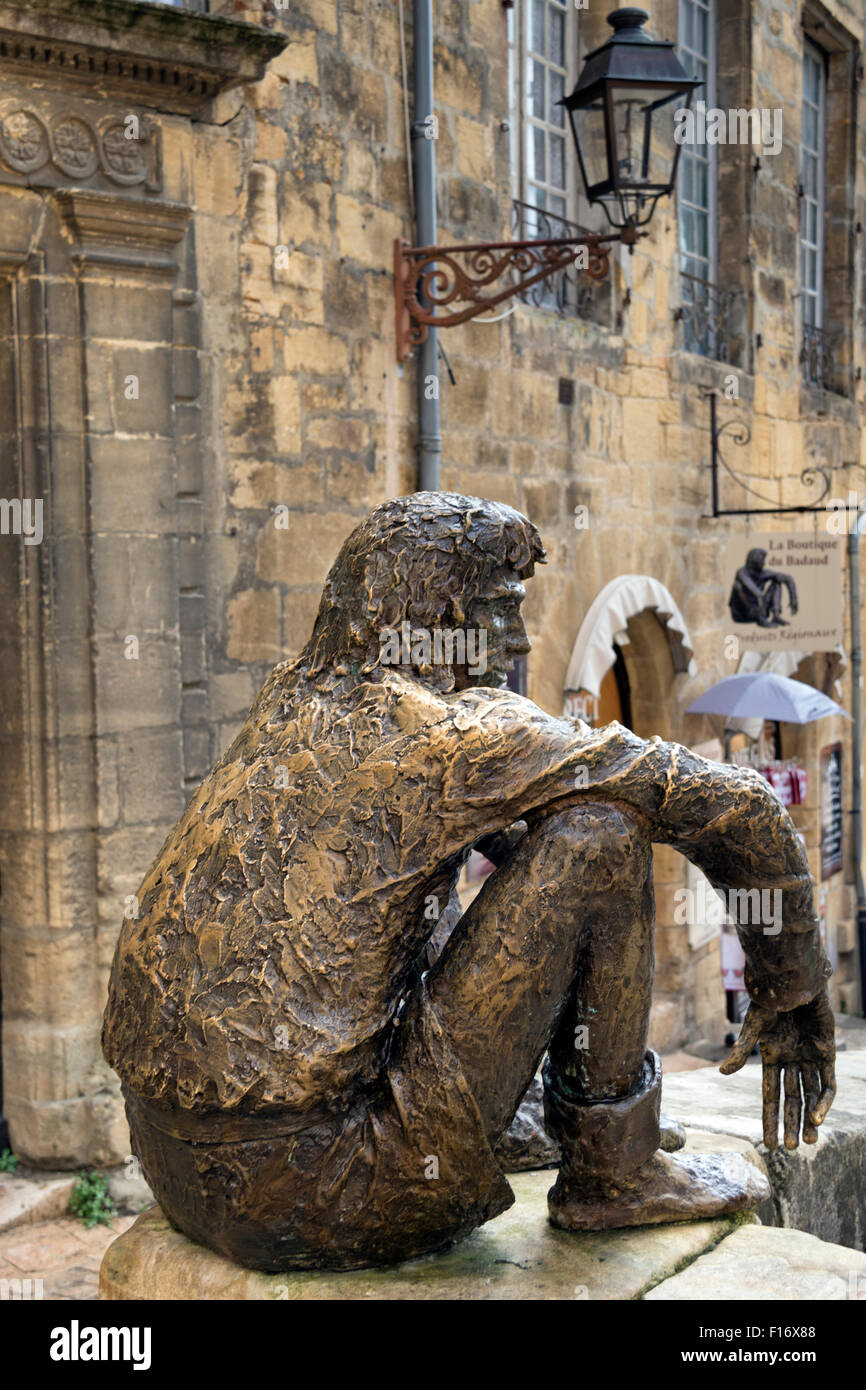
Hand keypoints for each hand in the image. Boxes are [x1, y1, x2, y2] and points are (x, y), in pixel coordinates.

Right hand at [719, 992, 835, 1149]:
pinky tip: (818, 1117)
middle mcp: (791, 1061)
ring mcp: (810, 1057)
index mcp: (771, 1057)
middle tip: (792, 1148)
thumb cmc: (769, 1000)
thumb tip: (723, 1073)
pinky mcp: (827, 1052)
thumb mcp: (753, 1027)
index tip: (768, 1143)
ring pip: (811, 1095)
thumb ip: (742, 1051)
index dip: (769, 1120)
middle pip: (792, 1100)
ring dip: (810, 1118)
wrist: (794, 980)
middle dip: (791, 1124)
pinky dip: (824, 1101)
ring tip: (809, 1141)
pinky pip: (827, 1083)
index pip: (770, 1096)